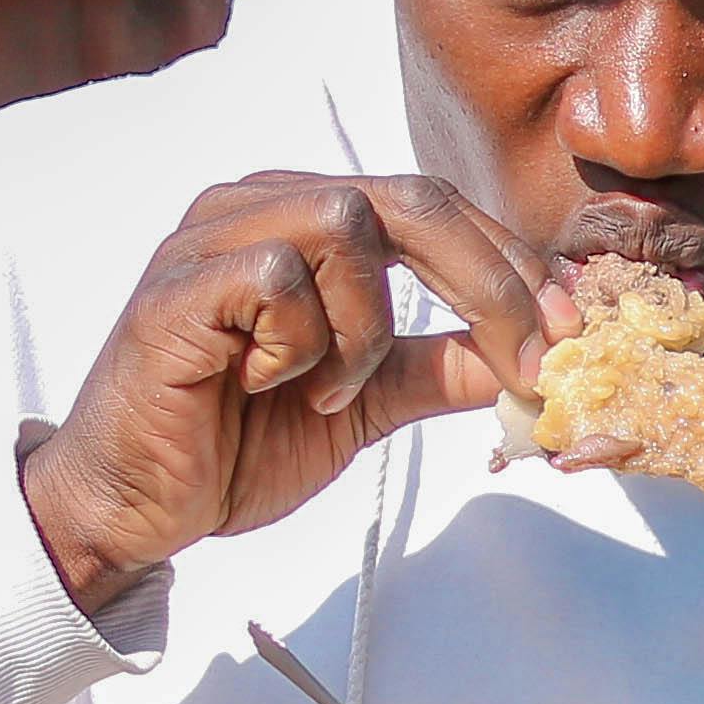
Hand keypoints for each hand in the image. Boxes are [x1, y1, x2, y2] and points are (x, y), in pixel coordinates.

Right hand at [23, 174, 556, 608]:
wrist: (135, 507)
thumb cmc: (235, 444)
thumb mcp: (365, 403)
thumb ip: (440, 368)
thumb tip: (533, 354)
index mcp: (307, 221)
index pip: (433, 208)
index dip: (509, 263)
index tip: (567, 326)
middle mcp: (260, 206)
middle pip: (408, 196)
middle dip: (487, 279)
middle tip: (528, 355)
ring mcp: (211, 237)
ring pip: (345, 227)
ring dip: (363, 327)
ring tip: (322, 390)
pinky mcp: (175, 285)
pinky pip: (276, 278)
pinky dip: (298, 343)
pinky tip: (265, 384)